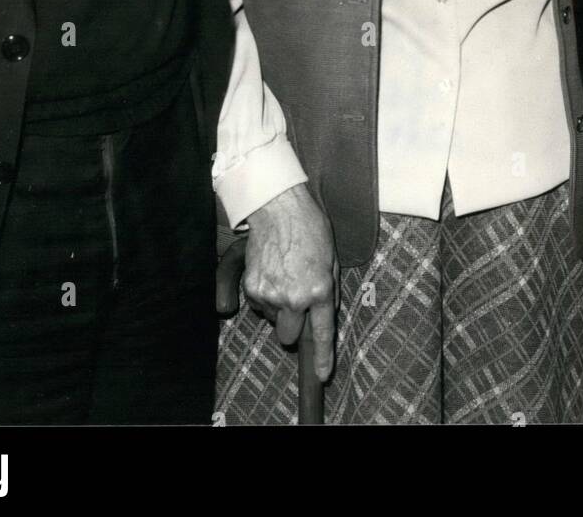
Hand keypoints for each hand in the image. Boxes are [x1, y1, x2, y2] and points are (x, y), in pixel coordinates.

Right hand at [244, 184, 337, 381]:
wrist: (278, 207)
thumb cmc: (309, 228)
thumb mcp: (331, 260)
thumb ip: (329, 292)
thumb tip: (323, 316)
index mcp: (319, 290)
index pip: (321, 334)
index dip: (322, 358)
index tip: (322, 375)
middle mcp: (294, 297)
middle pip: (288, 335)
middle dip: (293, 325)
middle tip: (296, 303)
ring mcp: (270, 294)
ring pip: (272, 319)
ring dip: (278, 307)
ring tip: (283, 276)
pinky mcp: (251, 287)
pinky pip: (257, 304)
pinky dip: (263, 295)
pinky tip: (270, 272)